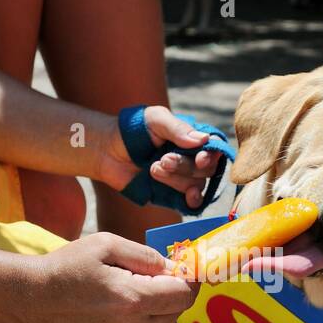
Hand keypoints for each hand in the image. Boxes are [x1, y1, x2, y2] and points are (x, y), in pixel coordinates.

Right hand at [20, 233, 197, 322]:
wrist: (31, 303)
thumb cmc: (67, 268)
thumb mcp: (106, 245)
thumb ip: (147, 255)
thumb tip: (176, 267)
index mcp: (132, 300)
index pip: (184, 294)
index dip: (188, 280)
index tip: (184, 271)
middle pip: (176, 312)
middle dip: (171, 294)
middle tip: (151, 280)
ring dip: (157, 312)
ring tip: (128, 297)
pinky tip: (117, 317)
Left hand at [100, 106, 224, 209]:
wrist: (108, 150)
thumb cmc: (133, 129)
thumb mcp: (156, 119)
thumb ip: (178, 128)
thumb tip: (204, 140)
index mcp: (192, 139)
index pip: (214, 148)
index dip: (211, 155)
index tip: (199, 158)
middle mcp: (192, 159)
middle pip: (207, 169)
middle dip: (186, 166)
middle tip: (163, 159)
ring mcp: (183, 179)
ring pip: (196, 185)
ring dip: (177, 179)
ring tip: (152, 168)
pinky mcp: (172, 196)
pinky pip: (190, 203)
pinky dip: (192, 201)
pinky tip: (188, 197)